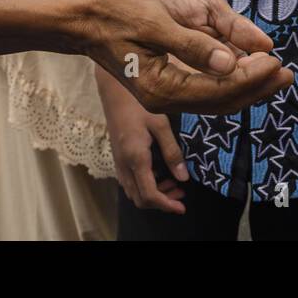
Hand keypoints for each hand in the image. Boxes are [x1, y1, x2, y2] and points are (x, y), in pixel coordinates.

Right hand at [79, 0, 291, 114]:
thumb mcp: (156, 21)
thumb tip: (231, 62)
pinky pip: (206, 90)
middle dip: (257, 88)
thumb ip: (194, 44)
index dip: (250, 76)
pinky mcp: (167, 85)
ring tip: (276, 74)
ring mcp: (165, 95)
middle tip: (287, 73)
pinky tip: (247, 69)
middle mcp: (165, 99)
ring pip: (216, 98)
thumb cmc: (117, 13)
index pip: (217, 89)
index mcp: (161, 88)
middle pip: (222, 101)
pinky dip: (230, 82)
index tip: (274, 59)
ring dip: (248, 87)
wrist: (87, 17)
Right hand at [101, 90, 190, 213]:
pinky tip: (158, 174)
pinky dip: (144, 186)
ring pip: (133, 192)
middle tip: (181, 194)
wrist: (114, 90)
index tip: (183, 208)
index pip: (150, 195)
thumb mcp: (161, 124)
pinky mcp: (117, 157)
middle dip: (161, 202)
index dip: (167, 205)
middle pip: (140, 199)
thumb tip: (183, 178)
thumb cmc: (138, 102)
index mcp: (135, 158)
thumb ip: (172, 151)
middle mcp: (124, 164)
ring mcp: (118, 162)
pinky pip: (129, 182)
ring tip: (173, 184)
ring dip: (153, 195)